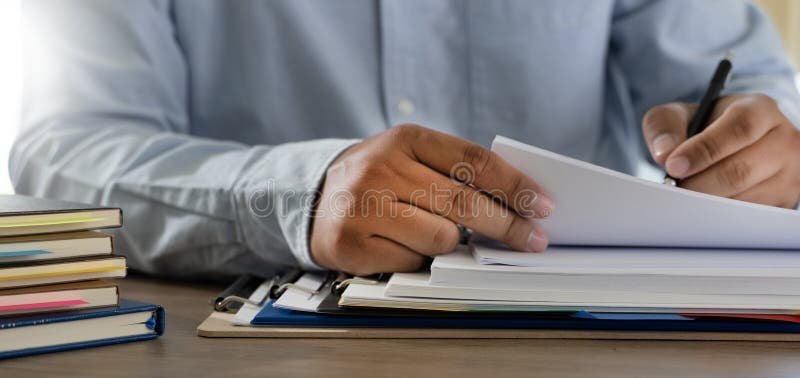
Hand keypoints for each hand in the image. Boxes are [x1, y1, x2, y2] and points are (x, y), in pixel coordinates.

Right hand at [310, 124, 554, 274]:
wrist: (314, 198)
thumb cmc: (379, 179)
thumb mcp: (411, 156)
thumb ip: (456, 171)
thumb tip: (518, 203)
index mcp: (405, 138)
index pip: (474, 161)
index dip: (516, 185)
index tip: (543, 205)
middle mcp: (382, 168)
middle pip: (464, 203)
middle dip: (507, 225)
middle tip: (533, 239)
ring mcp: (364, 206)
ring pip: (441, 238)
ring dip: (452, 244)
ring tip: (436, 234)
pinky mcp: (353, 243)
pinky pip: (412, 261)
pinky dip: (418, 258)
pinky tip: (402, 244)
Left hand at [643, 93, 799, 207]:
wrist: (726, 145)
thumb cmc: (702, 127)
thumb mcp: (677, 115)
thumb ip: (664, 127)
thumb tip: (665, 155)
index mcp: (760, 110)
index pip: (739, 128)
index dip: (704, 150)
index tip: (674, 167)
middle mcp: (784, 140)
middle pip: (741, 170)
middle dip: (700, 184)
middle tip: (674, 190)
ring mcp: (790, 174)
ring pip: (746, 198)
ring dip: (709, 203)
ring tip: (687, 197)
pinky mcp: (785, 201)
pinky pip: (751, 217)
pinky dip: (722, 217)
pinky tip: (704, 208)